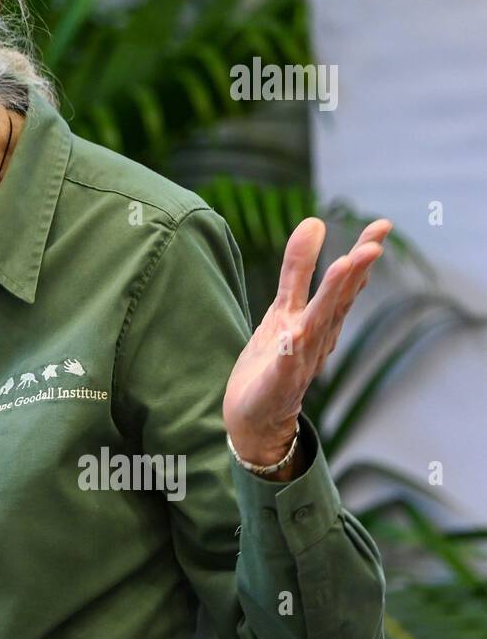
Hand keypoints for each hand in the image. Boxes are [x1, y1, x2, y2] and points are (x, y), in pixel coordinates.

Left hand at [223, 217, 390, 474]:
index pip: (345, 284)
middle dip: (353, 275)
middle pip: (338, 304)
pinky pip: (283, 366)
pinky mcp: (276, 382)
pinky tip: (289, 337)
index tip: (381, 226)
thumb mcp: (284, 307)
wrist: (257, 417)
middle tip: (371, 247)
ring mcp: (298, 361)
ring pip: (315, 328)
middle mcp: (316, 339)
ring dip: (330, 302)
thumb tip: (314, 221)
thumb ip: (298, 269)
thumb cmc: (274, 358)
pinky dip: (288, 352)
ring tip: (342, 269)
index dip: (362, 255)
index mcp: (319, 319)